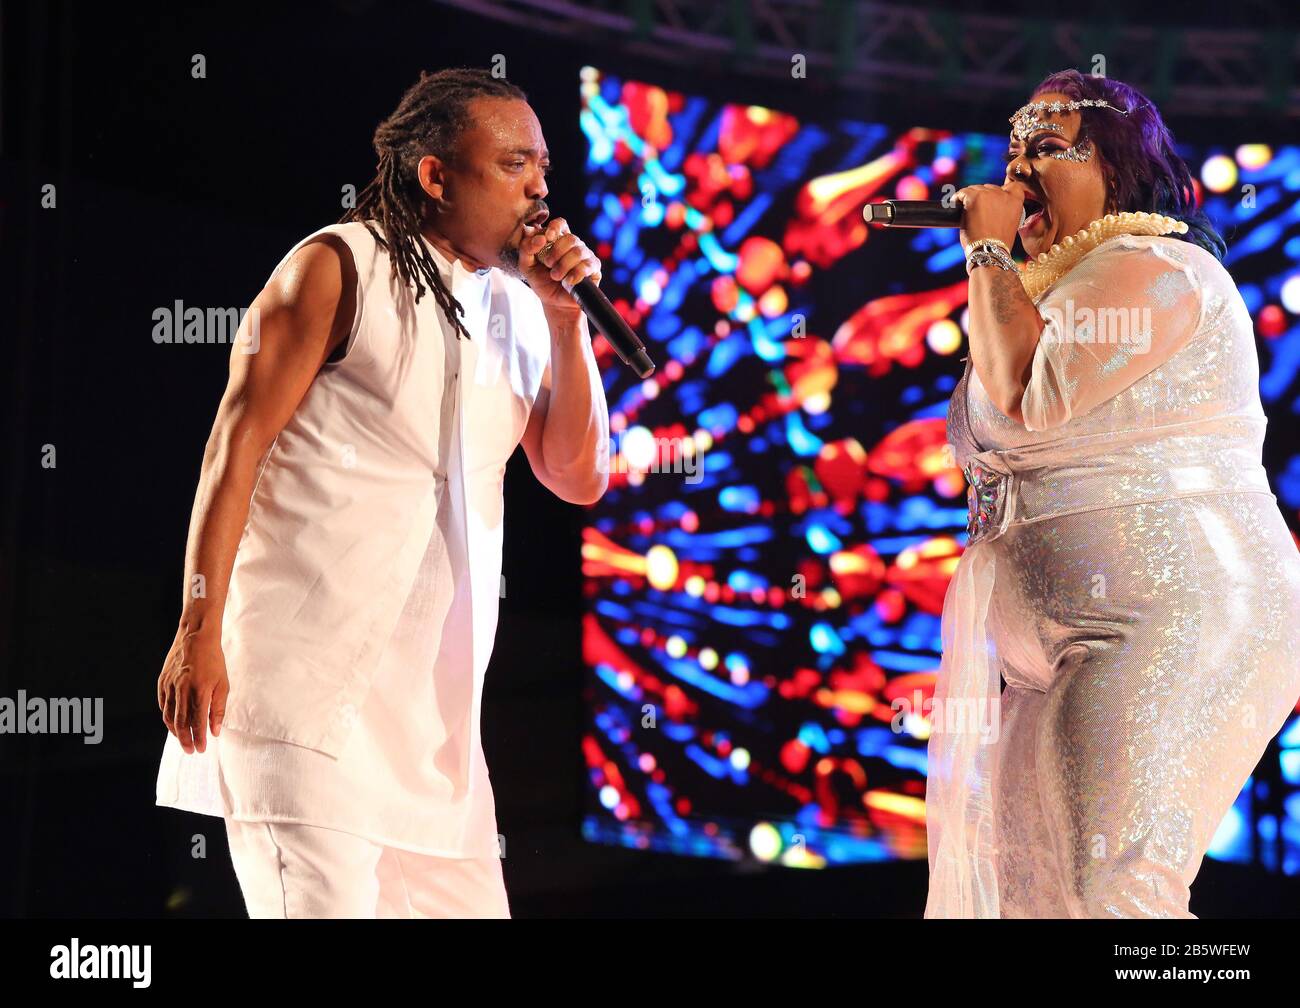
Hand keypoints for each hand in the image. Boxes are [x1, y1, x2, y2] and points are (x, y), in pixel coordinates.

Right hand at [157, 624, 228, 753]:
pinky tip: (173, 723)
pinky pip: (163, 704)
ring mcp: (170, 686)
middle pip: (181, 723)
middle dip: (186, 740)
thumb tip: (215, 731)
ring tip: (182, 739)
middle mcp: (182, 690)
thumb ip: (218, 709)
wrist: (196, 637)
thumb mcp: (223, 684)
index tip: (202, 749)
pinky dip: (167, 717)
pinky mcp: (162, 681)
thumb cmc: (213, 660)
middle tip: (191, 750)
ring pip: (169, 716)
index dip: (199, 738)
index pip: (197, 722)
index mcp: (200, 691)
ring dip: (175, 731)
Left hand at [520, 217, 602, 313]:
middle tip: (548, 265)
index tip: (546, 237)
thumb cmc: (542, 282)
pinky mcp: (593, 268)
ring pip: (578, 252)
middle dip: (556, 252)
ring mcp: (585, 255)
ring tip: (556, 277)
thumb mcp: (526, 266)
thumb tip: (534, 234)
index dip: (554, 227)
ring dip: (563, 266)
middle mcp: (574, 245)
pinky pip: (586, 266)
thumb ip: (525, 248)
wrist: (554, 303)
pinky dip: (574, 275)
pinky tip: (568, 282)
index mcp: (558, 239)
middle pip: (570, 238)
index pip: (560, 224)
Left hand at [954, 182, 1024, 256]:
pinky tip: (955, 204)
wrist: (989, 251)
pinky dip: (957, 197)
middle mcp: (1004, 194)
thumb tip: (990, 204)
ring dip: (970, 197)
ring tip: (966, 210)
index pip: (1012, 186)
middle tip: (976, 211)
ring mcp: (988, 194)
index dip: (1001, 191)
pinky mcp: (974, 197)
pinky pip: (963, 192)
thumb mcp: (1009, 223)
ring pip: (975, 189)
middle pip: (990, 188)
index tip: (992, 200)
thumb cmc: (997, 243)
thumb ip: (1005, 209)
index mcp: (1016, 201)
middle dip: (983, 197)